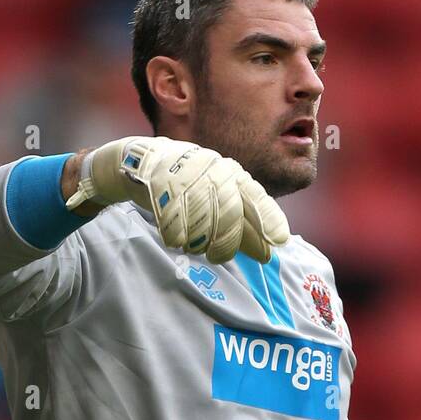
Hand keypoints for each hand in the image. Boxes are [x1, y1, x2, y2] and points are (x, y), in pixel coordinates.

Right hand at [65, 135, 288, 264]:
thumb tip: (271, 247)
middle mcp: (212, 171)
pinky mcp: (162, 183)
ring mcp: (187, 176)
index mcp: (229, 173)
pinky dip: (176, 235)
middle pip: (230, 214)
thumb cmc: (185, 184)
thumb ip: (240, 218)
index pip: (255, 197)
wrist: (140, 163)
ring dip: (199, 241)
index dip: (268, 220)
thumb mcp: (215, 194)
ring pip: (202, 219)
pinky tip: (175, 238)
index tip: (280, 242)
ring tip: (193, 246)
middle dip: (227, 241)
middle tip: (219, 256)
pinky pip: (175, 220)